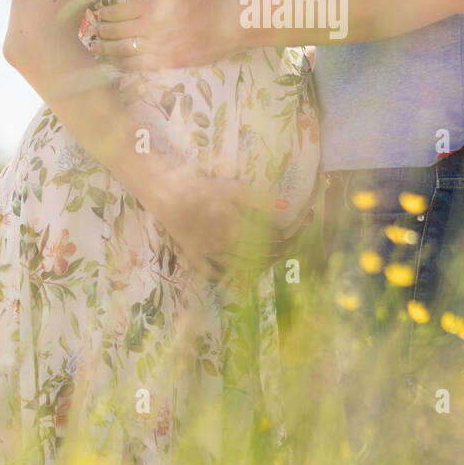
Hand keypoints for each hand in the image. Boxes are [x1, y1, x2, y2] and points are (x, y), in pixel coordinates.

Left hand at [95, 0, 242, 69]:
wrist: (226, 23)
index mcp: (150, 5)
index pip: (117, 11)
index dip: (104, 14)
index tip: (97, 15)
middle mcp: (150, 28)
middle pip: (116, 31)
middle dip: (101, 31)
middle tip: (94, 31)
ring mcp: (157, 47)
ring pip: (123, 50)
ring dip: (106, 49)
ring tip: (97, 48)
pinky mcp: (166, 62)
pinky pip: (138, 66)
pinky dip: (122, 65)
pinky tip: (114, 63)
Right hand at [147, 164, 312, 279]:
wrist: (166, 195)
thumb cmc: (202, 188)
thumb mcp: (233, 188)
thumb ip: (260, 200)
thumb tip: (287, 206)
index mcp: (238, 229)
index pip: (270, 239)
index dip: (287, 237)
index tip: (297, 231)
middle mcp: (227, 246)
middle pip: (258, 255)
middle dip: (277, 253)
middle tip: (289, 247)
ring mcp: (209, 254)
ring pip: (238, 267)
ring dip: (256, 266)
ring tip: (268, 262)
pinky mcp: (194, 255)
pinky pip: (210, 272)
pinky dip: (223, 277)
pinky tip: (231, 276)